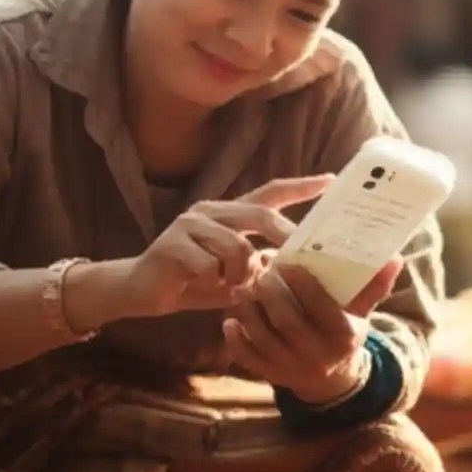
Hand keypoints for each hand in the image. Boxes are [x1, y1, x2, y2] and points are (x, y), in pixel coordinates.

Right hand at [122, 175, 333, 316]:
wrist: (139, 291)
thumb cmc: (192, 282)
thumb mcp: (232, 276)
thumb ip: (258, 267)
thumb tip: (292, 268)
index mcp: (227, 214)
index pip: (269, 193)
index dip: (300, 187)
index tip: (331, 180)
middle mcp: (211, 211)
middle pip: (260, 215)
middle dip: (284, 238)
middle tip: (299, 259)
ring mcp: (190, 224)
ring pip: (238, 247)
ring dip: (240, 275)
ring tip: (230, 286)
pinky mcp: (173, 244)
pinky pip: (210, 267)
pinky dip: (213, 283)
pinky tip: (199, 284)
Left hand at [223, 255, 403, 404]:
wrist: (332, 379)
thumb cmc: (344, 333)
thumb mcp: (361, 312)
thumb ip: (373, 286)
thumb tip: (395, 257)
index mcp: (343, 335)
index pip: (320, 307)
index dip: (301, 284)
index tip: (285, 262)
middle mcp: (318, 354)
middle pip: (287, 322)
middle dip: (270, 292)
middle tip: (258, 269)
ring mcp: (292, 368)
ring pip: (263, 338)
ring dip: (248, 311)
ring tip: (241, 288)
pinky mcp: (272, 376)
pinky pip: (249, 359)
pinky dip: (236, 340)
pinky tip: (230, 320)